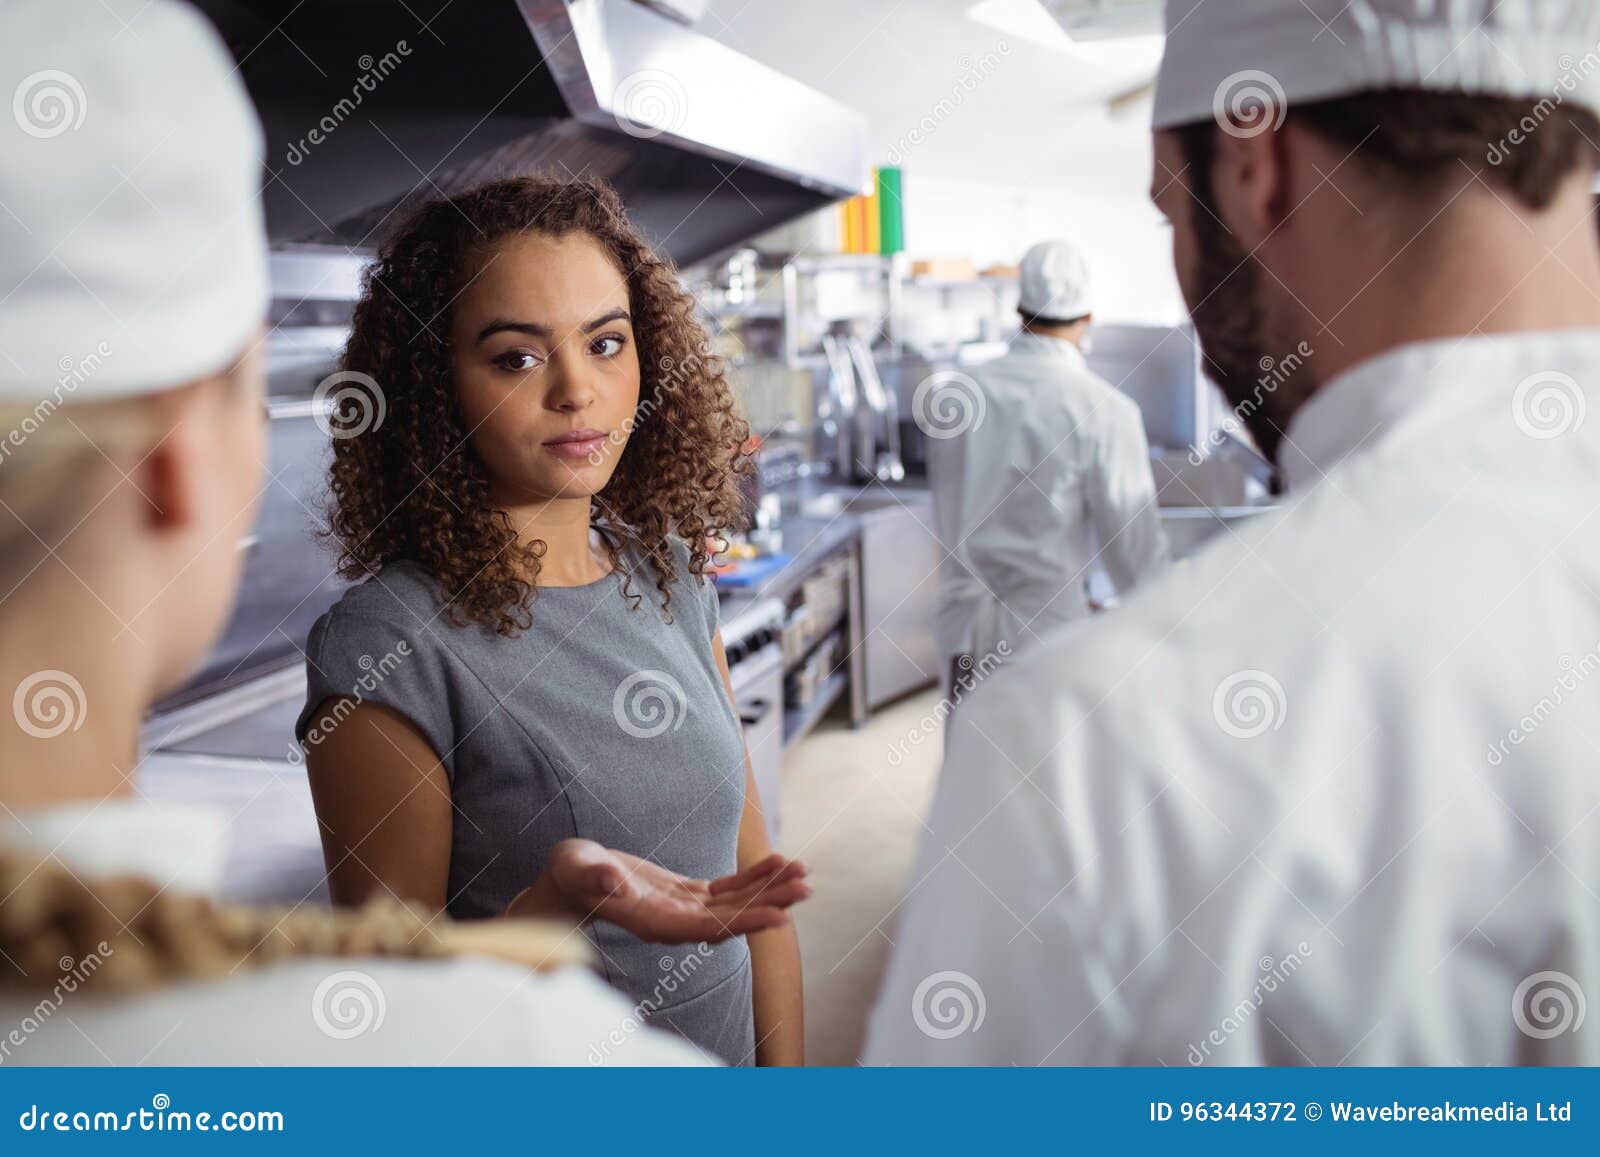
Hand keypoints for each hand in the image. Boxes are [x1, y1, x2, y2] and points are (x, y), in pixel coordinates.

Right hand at [541, 839, 810, 944]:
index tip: (781, 918)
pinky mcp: (686, 895)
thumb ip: (596, 878)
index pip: (710, 930)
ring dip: (770, 889)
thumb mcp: (578, 870)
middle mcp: (676, 923)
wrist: (566, 882)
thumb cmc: (570, 876)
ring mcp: (684, 910)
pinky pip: (728, 889)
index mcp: (655, 923)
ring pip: (736, 904)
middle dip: (771, 903)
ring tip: (803, 871)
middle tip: (807, 886)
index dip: (746, 923)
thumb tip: (615, 884)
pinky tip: (778, 861)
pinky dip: (754, 877)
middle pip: (733, 919)